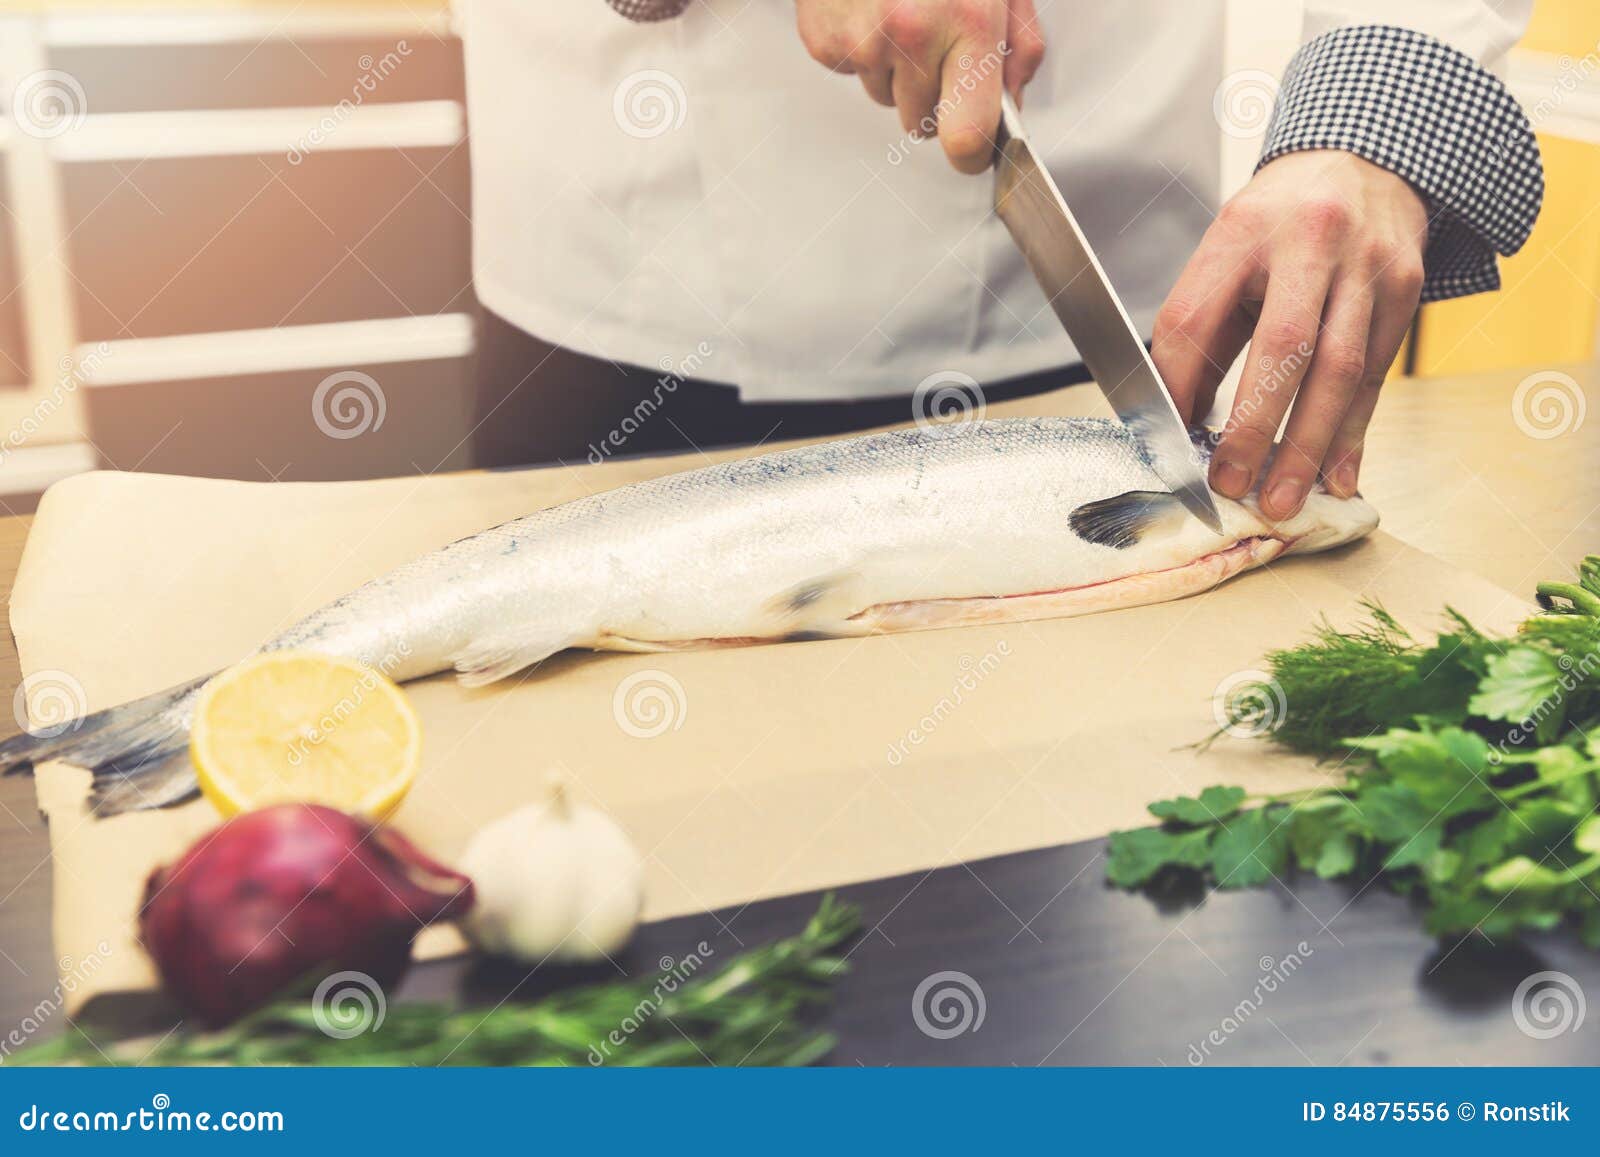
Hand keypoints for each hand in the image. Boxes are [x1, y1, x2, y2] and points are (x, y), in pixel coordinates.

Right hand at [795, 0, 1044, 173]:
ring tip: (899, 13)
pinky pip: (850, 73)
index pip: (965, 138)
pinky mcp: (823, 39)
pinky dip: (860, 51)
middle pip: (922, 125)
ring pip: (885, 99)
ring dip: (895, 71)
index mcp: (968, 24)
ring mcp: (861, 40)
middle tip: (934, 41)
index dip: (970, 153)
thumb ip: (1018, 49)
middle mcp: (912, 35)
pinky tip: (868, 8)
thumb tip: (1010, 106)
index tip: (972, 149)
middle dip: (932, 95)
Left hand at [1152, 150, 1428, 519]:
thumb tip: (1180, 417)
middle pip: (1282, 347)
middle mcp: (1309, 242)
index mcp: (1241, 230)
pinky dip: (1354, 432)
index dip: (1177, 386)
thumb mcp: (1226, 252)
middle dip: (1253, 427)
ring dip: (1309, 445)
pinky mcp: (1406, 290)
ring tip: (1283, 499)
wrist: (1365, 159)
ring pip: (1340, 369)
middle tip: (1230, 485)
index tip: (1171, 441)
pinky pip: (1376, 375)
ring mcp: (1366, 266)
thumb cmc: (1279, 221)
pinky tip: (1338, 475)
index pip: (1194, 317)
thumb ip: (1202, 327)